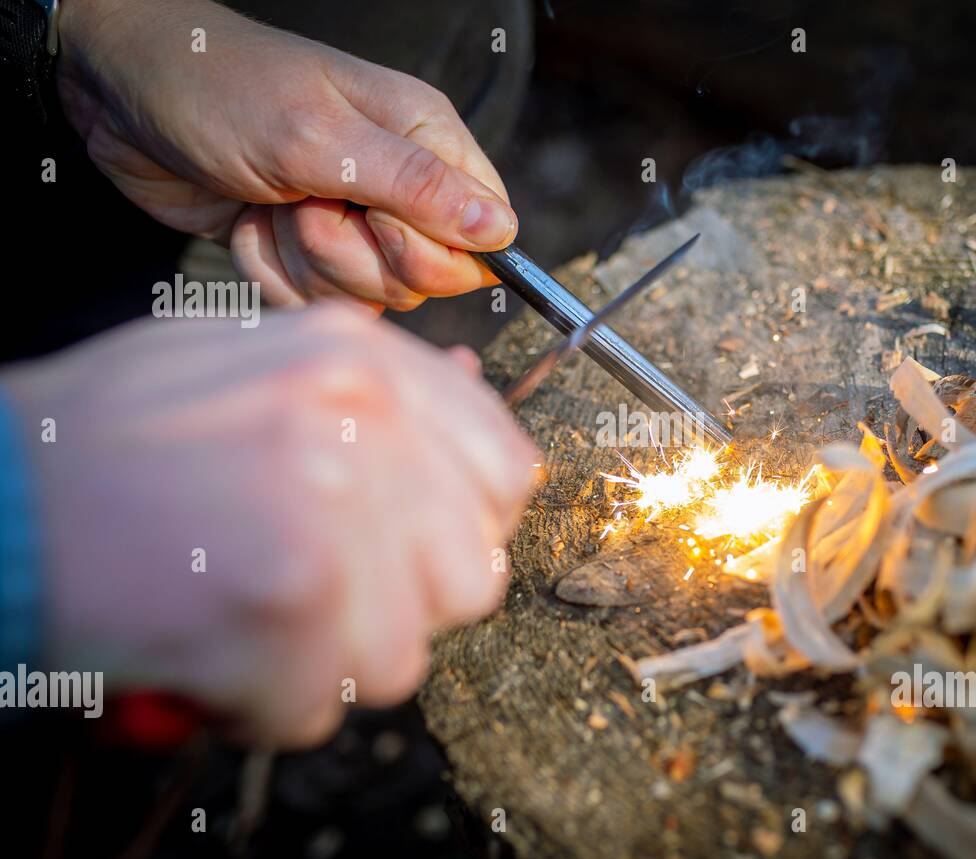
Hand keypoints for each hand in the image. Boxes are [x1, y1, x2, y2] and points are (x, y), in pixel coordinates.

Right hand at [0, 305, 537, 744]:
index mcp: (361, 362)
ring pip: (402, 656)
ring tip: (243, 613)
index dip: (460, 529)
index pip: (504, 472)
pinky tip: (203, 647)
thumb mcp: (252, 365)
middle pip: (471, 576)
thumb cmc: (111, 440)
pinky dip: (253, 703)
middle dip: (393, 606)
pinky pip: (317, 706)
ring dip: (320, 661)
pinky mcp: (286, 602)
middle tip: (314, 590)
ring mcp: (329, 510)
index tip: (410, 547)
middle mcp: (361, 422)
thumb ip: (373, 388)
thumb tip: (471, 392)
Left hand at [57, 0, 516, 310]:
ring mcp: (350, 221)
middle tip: (310, 205)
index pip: (482, 234)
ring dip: (307, 261)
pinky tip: (248, 224)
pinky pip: (314, 300)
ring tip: (272, 205)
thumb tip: (502, 233)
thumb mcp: (321, 136)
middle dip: (359, 257)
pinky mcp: (304, 250)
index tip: (378, 222)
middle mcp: (396, 184)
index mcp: (422, 140)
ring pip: (369, 293)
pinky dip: (272, 271)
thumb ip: (417, 188)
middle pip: (426, 276)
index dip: (436, 250)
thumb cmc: (220, 89)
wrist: (120, 96)